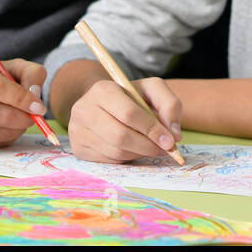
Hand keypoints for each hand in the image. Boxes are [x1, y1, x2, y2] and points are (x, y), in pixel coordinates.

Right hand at [0, 58, 47, 147]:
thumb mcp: (16, 68)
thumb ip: (32, 74)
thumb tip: (35, 95)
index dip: (22, 99)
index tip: (39, 107)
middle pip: (0, 115)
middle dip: (24, 118)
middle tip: (33, 116)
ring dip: (17, 130)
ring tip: (19, 120)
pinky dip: (5, 138)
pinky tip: (6, 128)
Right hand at [66, 77, 181, 163]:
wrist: (102, 103)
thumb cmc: (130, 97)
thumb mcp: (152, 90)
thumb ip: (169, 105)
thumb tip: (174, 134)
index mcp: (102, 90)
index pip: (129, 114)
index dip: (152, 130)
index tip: (170, 141)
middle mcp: (84, 109)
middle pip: (121, 136)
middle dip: (147, 146)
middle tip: (163, 149)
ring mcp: (78, 130)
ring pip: (115, 151)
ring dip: (138, 153)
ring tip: (149, 147)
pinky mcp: (78, 148)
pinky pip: (108, 161)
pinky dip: (126, 158)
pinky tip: (132, 149)